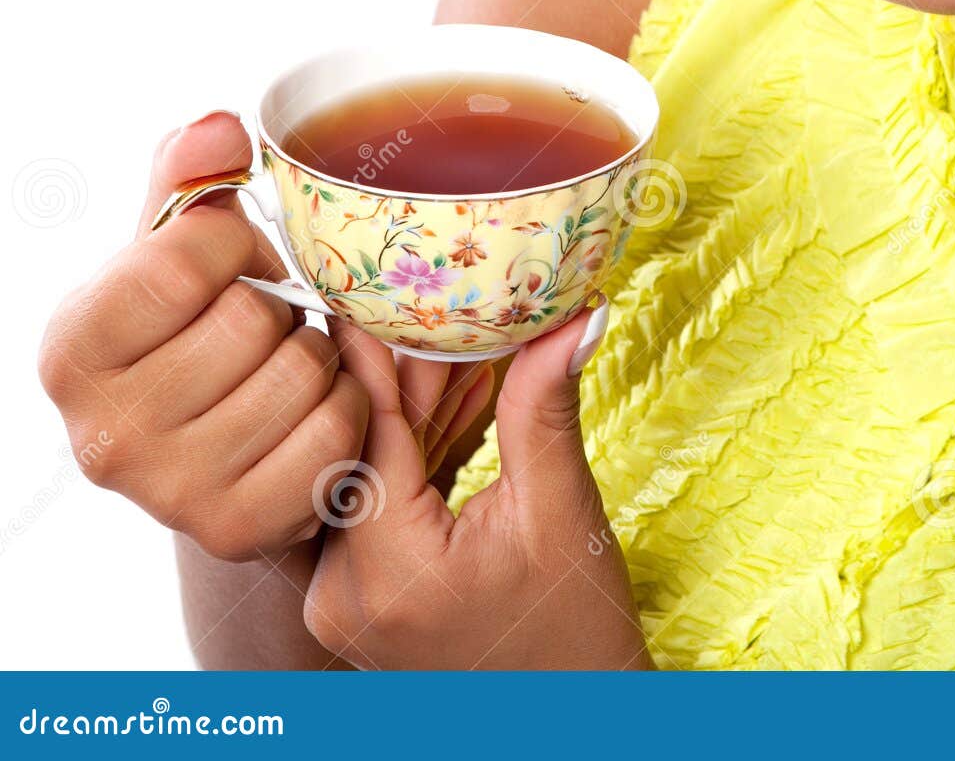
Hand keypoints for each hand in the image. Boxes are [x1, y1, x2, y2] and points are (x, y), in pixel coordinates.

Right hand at [36, 112, 371, 560]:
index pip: (186, 257)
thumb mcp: (175, 253)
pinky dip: (344, 413)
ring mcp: (164, 492)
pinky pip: (334, 436)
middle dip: (279, 308)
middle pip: (252, 319)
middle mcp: (101, 432)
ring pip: (302, 375)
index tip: (235, 262)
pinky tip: (309, 413)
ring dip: (318, 358)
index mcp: (72, 348)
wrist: (218, 452)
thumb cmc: (194, 331)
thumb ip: (190, 183)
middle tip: (264, 328)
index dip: (236, 244)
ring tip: (284, 367)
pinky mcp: (234, 528)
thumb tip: (221, 126)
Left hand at [303, 298, 651, 669]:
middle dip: (404, 371)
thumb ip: (545, 408)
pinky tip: (453, 396)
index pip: (369, 431)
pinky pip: (378, 502)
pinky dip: (416, 452)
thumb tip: (572, 315)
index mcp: (386, 572)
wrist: (570, 728)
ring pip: (367, 469)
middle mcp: (340, 591)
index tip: (376, 279)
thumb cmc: (574, 636)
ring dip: (412, 407)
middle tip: (434, 295)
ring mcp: (342, 599)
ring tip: (454, 338)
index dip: (376, 349)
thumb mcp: (562, 512)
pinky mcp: (358, 597)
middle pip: (361, 447)